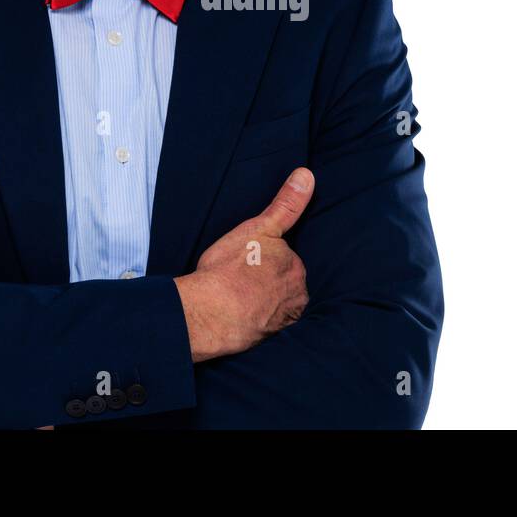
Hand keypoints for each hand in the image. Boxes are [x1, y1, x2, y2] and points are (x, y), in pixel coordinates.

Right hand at [173, 167, 313, 362]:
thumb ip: (286, 205)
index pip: (287, 261)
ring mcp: (284, 320)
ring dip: (266, 303)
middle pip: (286, 284)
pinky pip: (268, 327)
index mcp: (295, 268)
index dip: (268, 260)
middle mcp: (297, 296)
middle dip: (271, 282)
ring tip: (242, 299)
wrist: (209, 313)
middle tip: (245, 280)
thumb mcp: (258, 228)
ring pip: (278, 306)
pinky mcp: (270, 340)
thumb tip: (307, 176)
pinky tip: (243, 319)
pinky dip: (258, 323)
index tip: (251, 263)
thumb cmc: (229, 269)